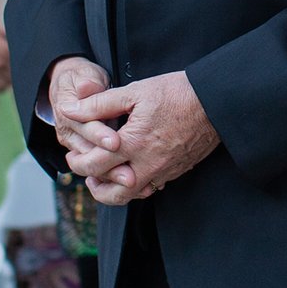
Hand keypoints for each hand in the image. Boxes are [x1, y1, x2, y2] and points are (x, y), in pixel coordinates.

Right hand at [47, 57, 124, 176]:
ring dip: (113, 176)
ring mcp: (77, 146)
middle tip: (129, 175)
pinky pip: (99, 170)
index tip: (117, 142)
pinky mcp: (87, 152)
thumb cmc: (81, 78)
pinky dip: (115, 177)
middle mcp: (70, 135)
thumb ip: (87, 83)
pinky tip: (135, 181)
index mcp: (67, 114)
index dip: (100, 135)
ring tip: (134, 182)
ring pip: (94, 166)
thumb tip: (88, 86)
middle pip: (89, 154)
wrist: (71, 87)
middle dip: (109, 166)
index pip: (85, 127)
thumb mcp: (84, 75)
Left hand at [61, 71, 218, 201]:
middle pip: (111, 192)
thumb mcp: (134, 92)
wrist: (216, 102)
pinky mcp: (175, 172)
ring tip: (104, 175)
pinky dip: (135, 185)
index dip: (77, 163)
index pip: (94, 165)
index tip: (72, 156)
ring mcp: (164, 172)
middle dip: (92, 183)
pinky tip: (130, 170)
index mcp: (133, 144)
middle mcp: (147, 164)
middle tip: (85, 170)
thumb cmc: (176, 93)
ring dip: (113, 190)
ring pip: (132, 195)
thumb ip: (99, 103)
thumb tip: (70, 110)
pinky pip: (150, 188)